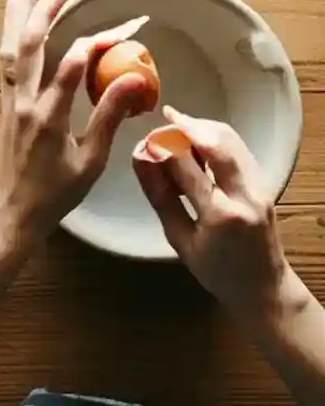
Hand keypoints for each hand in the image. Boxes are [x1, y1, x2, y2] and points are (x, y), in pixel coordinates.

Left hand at [0, 0, 147, 243]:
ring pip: (15, 42)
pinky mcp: (7, 99)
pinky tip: (16, 8)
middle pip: (35, 40)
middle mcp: (24, 100)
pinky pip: (7, 56)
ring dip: (27, 6)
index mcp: (47, 116)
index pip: (73, 64)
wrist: (15, 209)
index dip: (101, 42)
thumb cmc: (57, 192)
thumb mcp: (91, 160)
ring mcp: (11, 97)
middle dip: (52, 3)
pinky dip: (13, 28)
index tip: (128, 29)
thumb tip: (136, 78)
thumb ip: (111, 115)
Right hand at [132, 107, 292, 316]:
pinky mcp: (265, 183)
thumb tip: (141, 161)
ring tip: (178, 125)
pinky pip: (240, 149)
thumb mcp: (179, 240)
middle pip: (217, 142)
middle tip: (164, 118)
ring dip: (204, 127)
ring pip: (233, 140)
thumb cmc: (215, 272)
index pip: (186, 166)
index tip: (143, 141)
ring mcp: (261, 186)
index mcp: (220, 214)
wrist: (262, 286)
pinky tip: (199, 141)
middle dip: (188, 125)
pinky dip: (217, 138)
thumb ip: (161, 197)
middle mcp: (245, 194)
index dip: (162, 148)